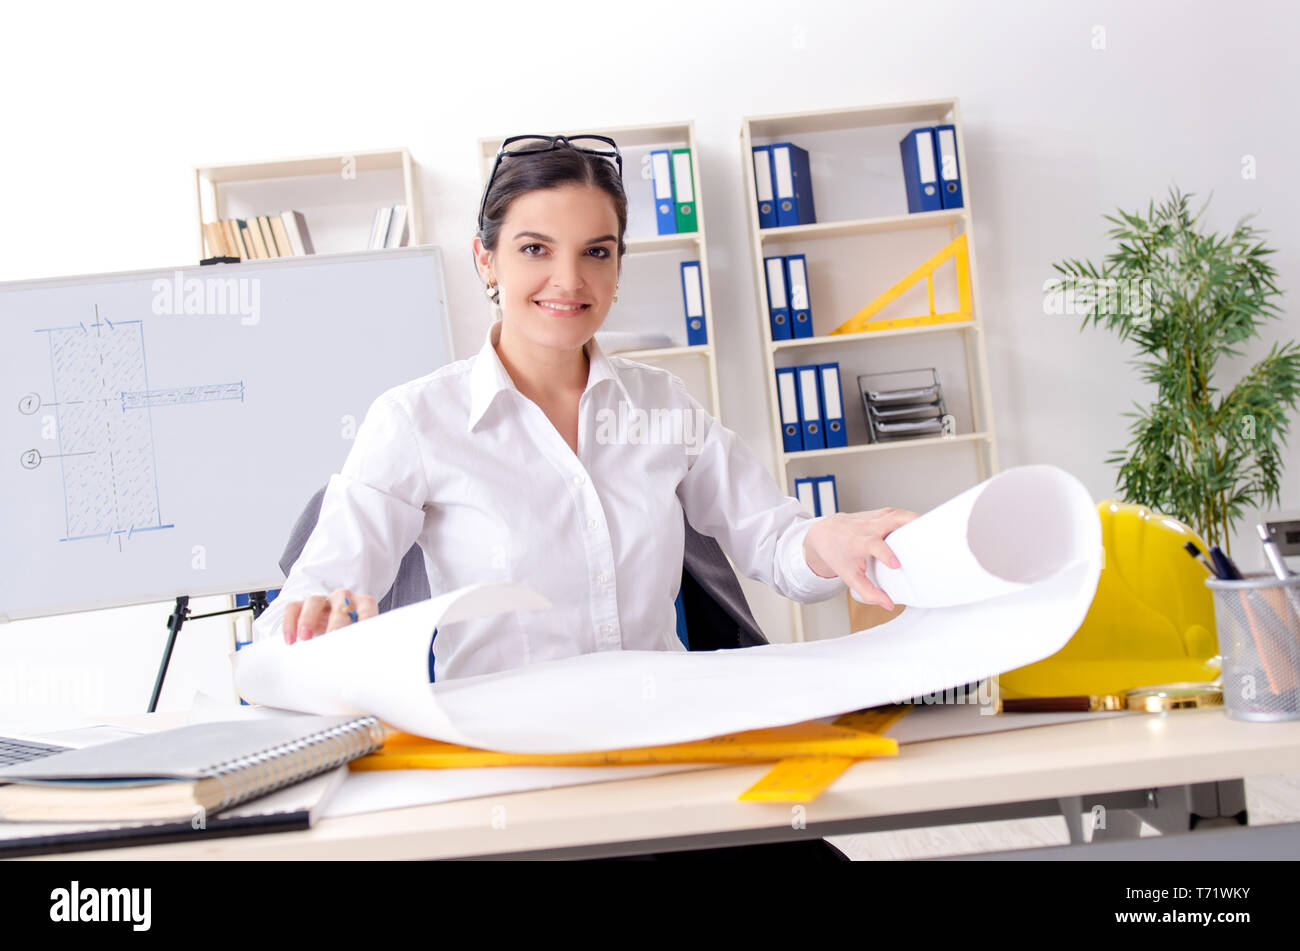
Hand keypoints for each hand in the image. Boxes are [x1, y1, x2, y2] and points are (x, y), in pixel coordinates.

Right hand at [282, 588, 377, 643]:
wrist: (330, 631)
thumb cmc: (348, 637)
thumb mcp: (357, 639)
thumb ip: (362, 645)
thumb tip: (366, 666)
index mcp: (362, 604)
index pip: (367, 607)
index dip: (365, 619)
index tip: (361, 636)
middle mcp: (342, 598)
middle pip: (340, 603)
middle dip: (337, 622)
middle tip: (333, 638)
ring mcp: (321, 600)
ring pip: (314, 602)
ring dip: (308, 619)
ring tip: (305, 638)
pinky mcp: (301, 605)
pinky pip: (292, 608)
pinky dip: (290, 624)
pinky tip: (290, 640)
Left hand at [802, 508, 918, 609]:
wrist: (824, 534)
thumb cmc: (837, 555)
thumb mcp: (849, 577)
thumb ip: (869, 592)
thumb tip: (888, 605)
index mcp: (860, 542)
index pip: (875, 546)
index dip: (886, 555)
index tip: (897, 565)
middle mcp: (868, 527)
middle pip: (893, 519)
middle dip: (911, 523)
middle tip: (929, 532)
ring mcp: (873, 518)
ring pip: (897, 513)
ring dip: (914, 518)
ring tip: (931, 527)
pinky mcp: (878, 514)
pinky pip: (896, 512)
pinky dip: (909, 517)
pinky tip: (919, 525)